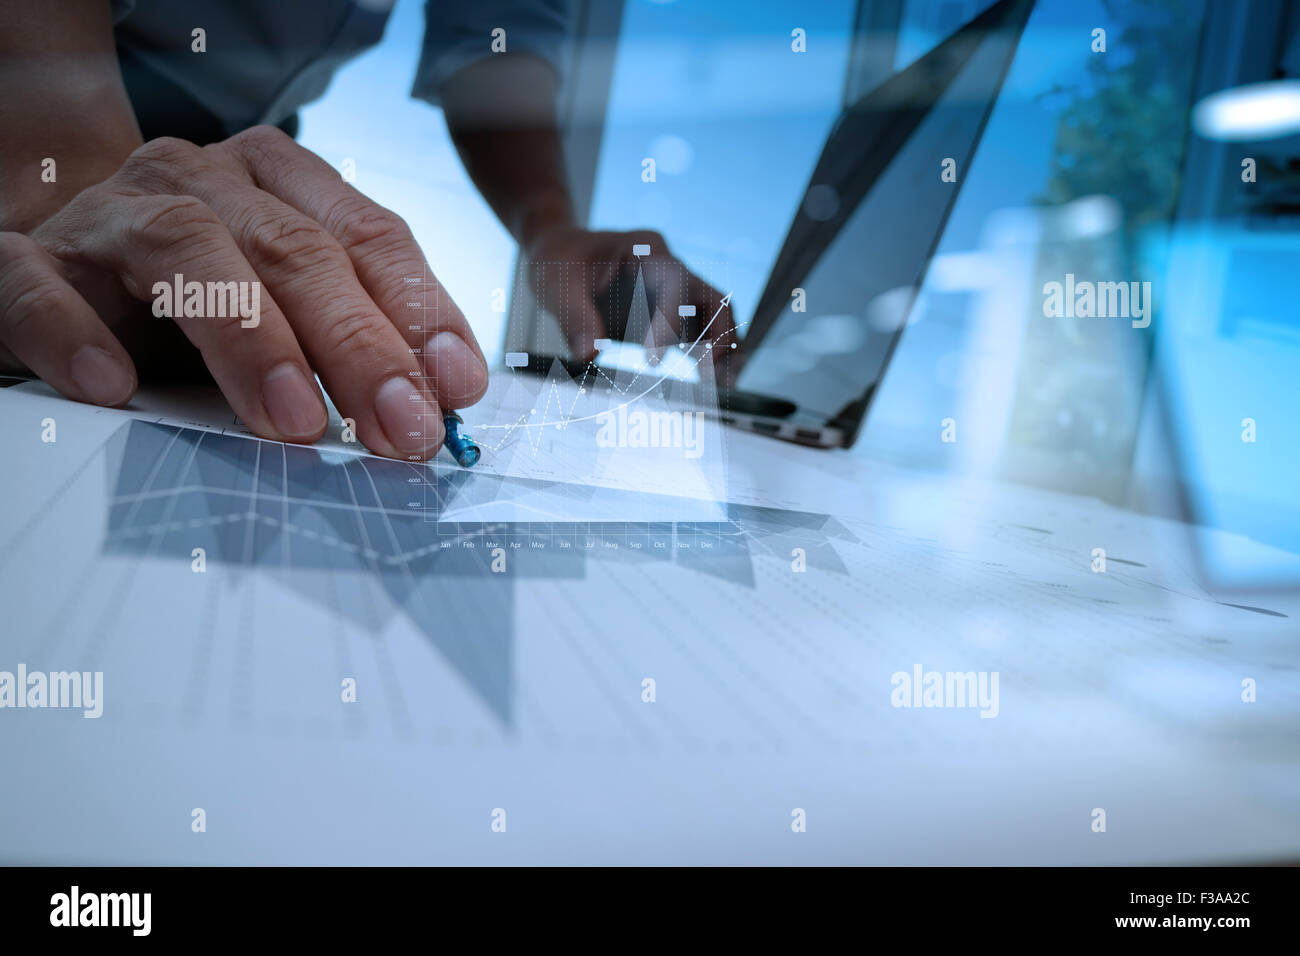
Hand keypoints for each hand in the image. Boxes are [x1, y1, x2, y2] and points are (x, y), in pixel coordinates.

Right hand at [0, 125, 488, 459]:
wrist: (63, 267)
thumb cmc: (198, 298)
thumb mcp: (291, 310)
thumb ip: (359, 342)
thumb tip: (438, 405)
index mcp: (279, 182)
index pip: (368, 235)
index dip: (418, 310)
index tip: (455, 386)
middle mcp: (201, 180)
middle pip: (294, 249)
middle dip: (357, 343)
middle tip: (399, 426)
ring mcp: (110, 214)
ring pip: (188, 249)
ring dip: (248, 337)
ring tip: (291, 421)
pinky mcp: (29, 259)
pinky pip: (40, 286)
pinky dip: (73, 331)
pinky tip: (112, 386)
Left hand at [524, 226, 739, 382]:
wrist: (562, 255)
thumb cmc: (560, 262)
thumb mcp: (557, 284)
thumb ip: (574, 316)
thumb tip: (587, 356)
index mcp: (646, 250)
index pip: (676, 281)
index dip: (671, 320)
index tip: (653, 361)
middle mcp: (670, 269)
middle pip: (713, 299)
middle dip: (719, 336)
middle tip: (713, 377)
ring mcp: (674, 293)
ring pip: (716, 318)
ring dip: (723, 351)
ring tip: (722, 387)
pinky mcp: (669, 316)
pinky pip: (701, 335)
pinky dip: (708, 358)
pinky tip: (706, 386)